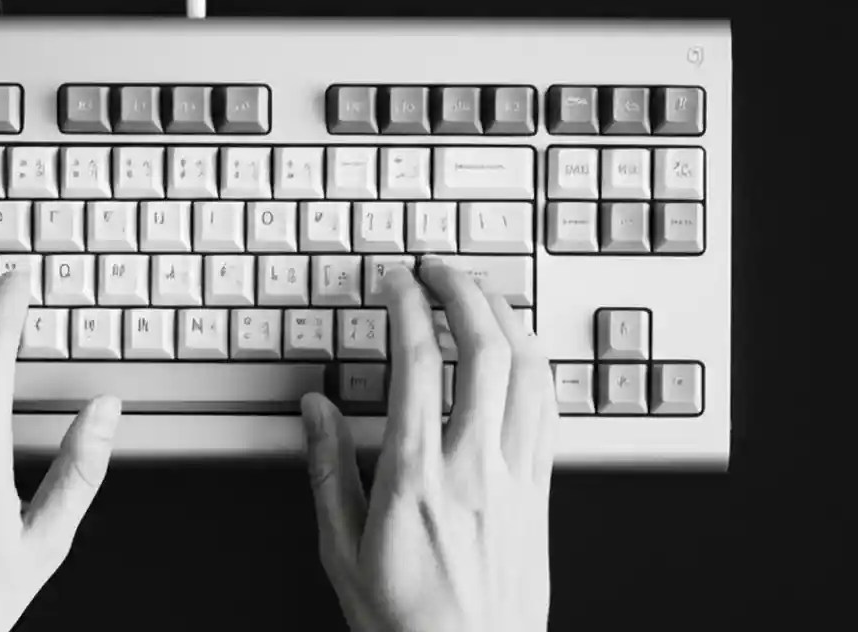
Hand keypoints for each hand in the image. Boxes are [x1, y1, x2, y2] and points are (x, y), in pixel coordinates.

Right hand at [300, 258, 556, 631]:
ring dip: (507, 319)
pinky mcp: (542, 495)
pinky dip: (535, 366)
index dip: (407, 308)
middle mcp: (474, 468)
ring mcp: (517, 479)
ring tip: (482, 294)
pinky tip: (520, 353)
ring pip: (528, 373)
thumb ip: (327, 470)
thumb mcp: (340, 550)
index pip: (417, 365)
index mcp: (415, 478)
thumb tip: (315, 409)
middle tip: (440, 268)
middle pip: (484, 351)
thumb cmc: (404, 621)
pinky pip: (549, 410)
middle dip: (464, 291)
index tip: (395, 282)